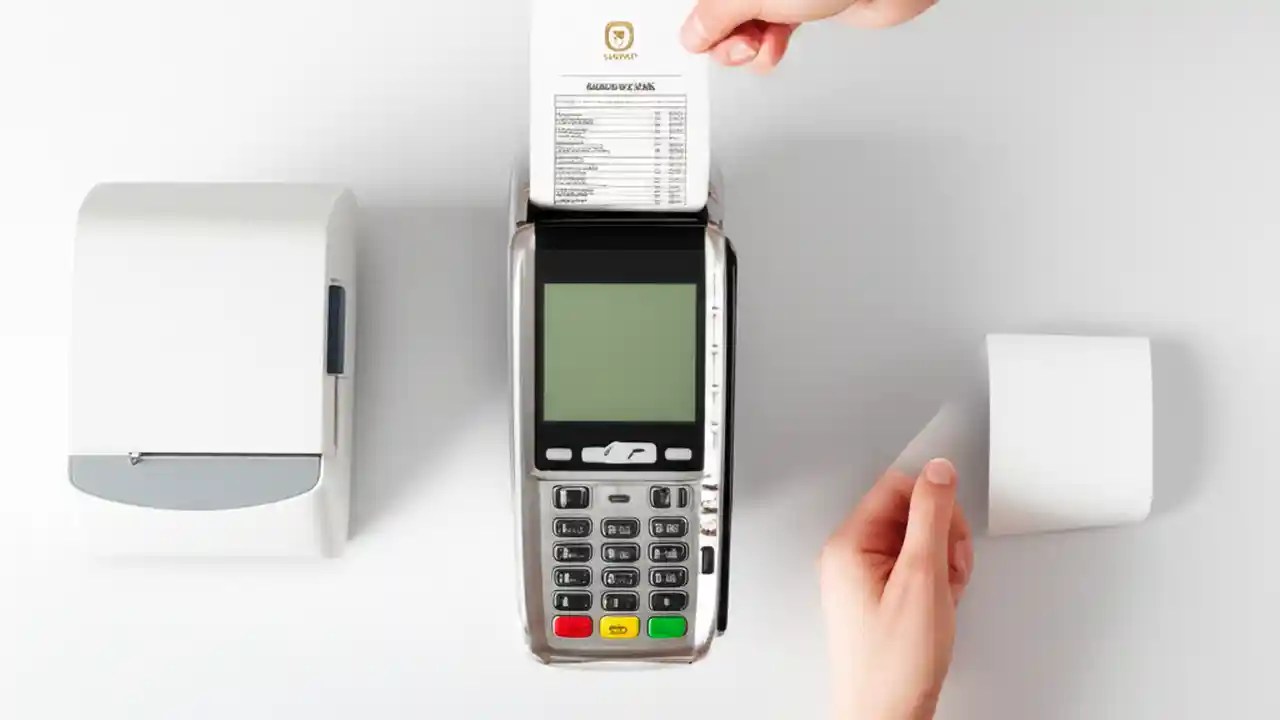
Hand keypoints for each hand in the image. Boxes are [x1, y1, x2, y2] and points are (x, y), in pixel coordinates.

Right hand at [680, 0, 937, 72]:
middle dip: (721, 34)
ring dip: (746, 46)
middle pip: (719, 9)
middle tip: (733, 43)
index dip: (692, 17)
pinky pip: (775, 30)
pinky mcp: (808, 3)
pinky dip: (769, 47)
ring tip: (756, 48)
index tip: (690, 36)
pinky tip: (771, 50)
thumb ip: (716, 15)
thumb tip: (694, 33)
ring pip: (746, 23)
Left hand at [819, 459, 974, 719]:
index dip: (932, 502)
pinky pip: (914, 569)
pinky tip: (939, 606)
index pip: (895, 486)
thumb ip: (931, 517)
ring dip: (942, 562)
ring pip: (916, 541)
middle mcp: (849, 556)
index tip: (950, 529)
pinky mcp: (878, 596)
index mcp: (848, 544)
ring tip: (944, 595)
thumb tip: (937, 471)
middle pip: (908, 512)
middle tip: (949, 570)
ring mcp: (862, 577)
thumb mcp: (922, 578)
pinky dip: (936, 583)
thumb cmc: (893, 663)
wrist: (886, 715)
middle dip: (941, 537)